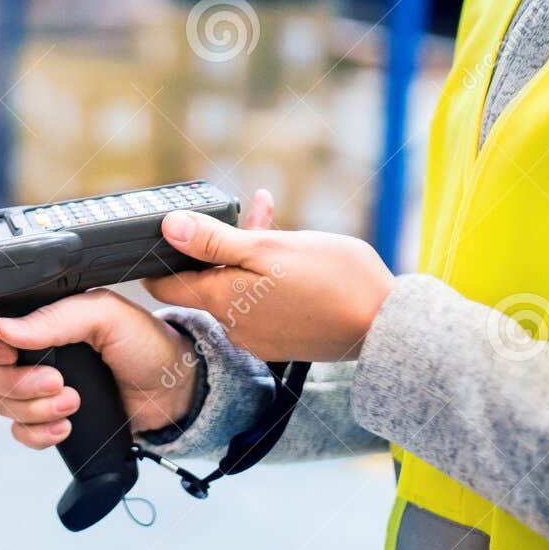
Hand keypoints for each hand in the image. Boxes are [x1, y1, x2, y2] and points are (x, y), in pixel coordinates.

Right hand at [0, 292, 198, 448]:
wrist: (173, 392)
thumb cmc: (146, 345)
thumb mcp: (106, 316)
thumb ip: (56, 318)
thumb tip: (6, 328)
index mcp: (40, 319)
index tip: (7, 356)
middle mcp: (33, 351)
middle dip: (18, 383)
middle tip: (57, 383)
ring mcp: (38, 387)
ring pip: (2, 404)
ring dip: (34, 409)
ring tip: (72, 403)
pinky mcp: (48, 418)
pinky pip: (20, 432)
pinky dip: (38, 433)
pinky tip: (65, 426)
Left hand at [142, 194, 395, 361]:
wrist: (386, 325)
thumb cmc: (333, 281)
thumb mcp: (270, 248)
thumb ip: (215, 240)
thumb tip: (169, 228)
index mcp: (223, 302)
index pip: (165, 287)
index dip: (162, 258)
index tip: (168, 233)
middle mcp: (234, 327)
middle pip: (206, 281)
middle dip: (219, 243)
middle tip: (242, 210)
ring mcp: (259, 336)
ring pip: (237, 287)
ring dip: (247, 253)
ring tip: (271, 216)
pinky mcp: (283, 338)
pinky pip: (261, 302)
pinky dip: (266, 275)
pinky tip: (291, 249)